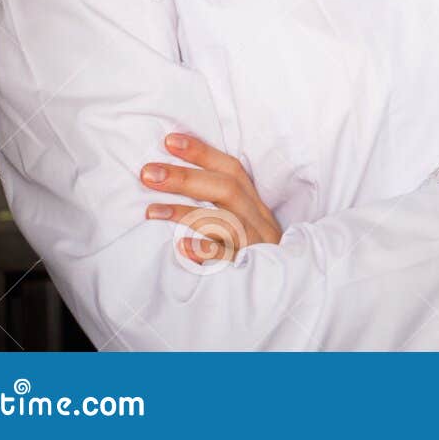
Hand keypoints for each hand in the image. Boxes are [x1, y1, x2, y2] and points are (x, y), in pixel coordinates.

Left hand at [142, 133, 281, 266]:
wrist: (290, 299)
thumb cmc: (254, 257)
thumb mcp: (245, 228)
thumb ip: (220, 208)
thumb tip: (173, 182)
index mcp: (255, 207)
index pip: (232, 171)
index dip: (203, 153)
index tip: (169, 140)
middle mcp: (258, 221)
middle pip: (228, 191)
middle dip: (186, 178)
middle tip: (148, 172)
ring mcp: (256, 246)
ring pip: (227, 222)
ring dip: (188, 213)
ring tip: (151, 210)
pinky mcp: (251, 272)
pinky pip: (230, 260)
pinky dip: (207, 252)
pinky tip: (182, 248)